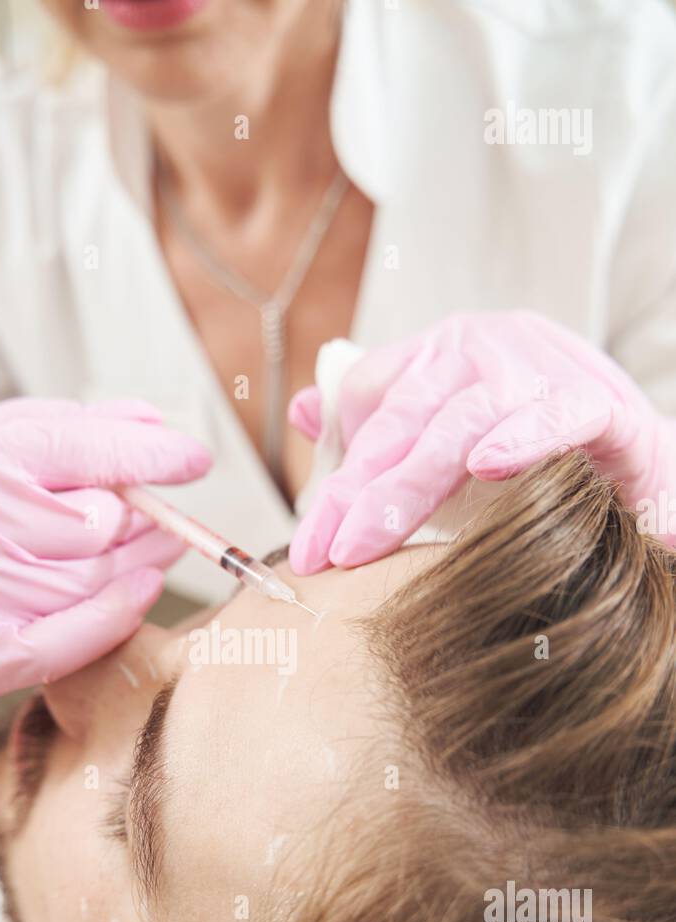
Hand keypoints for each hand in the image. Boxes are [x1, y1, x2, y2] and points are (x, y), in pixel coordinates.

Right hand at [0, 398, 210, 704]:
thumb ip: (54, 430)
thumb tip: (149, 422)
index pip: (85, 447)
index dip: (152, 453)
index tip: (192, 456)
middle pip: (102, 522)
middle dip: (142, 517)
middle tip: (162, 513)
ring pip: (95, 581)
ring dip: (139, 564)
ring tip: (155, 548)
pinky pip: (72, 642)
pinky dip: (116, 616)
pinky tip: (137, 592)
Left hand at [288, 311, 675, 571]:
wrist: (640, 465)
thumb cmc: (533, 457)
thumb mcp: (447, 438)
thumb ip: (380, 428)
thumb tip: (302, 412)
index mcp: (442, 353)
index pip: (370, 396)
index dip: (335, 469)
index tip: (310, 542)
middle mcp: (482, 346)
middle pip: (403, 418)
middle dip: (354, 493)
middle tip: (320, 555)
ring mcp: (540, 365)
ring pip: (462, 421)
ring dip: (410, 485)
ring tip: (365, 541)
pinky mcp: (601, 399)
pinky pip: (558, 413)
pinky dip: (525, 436)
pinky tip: (487, 466)